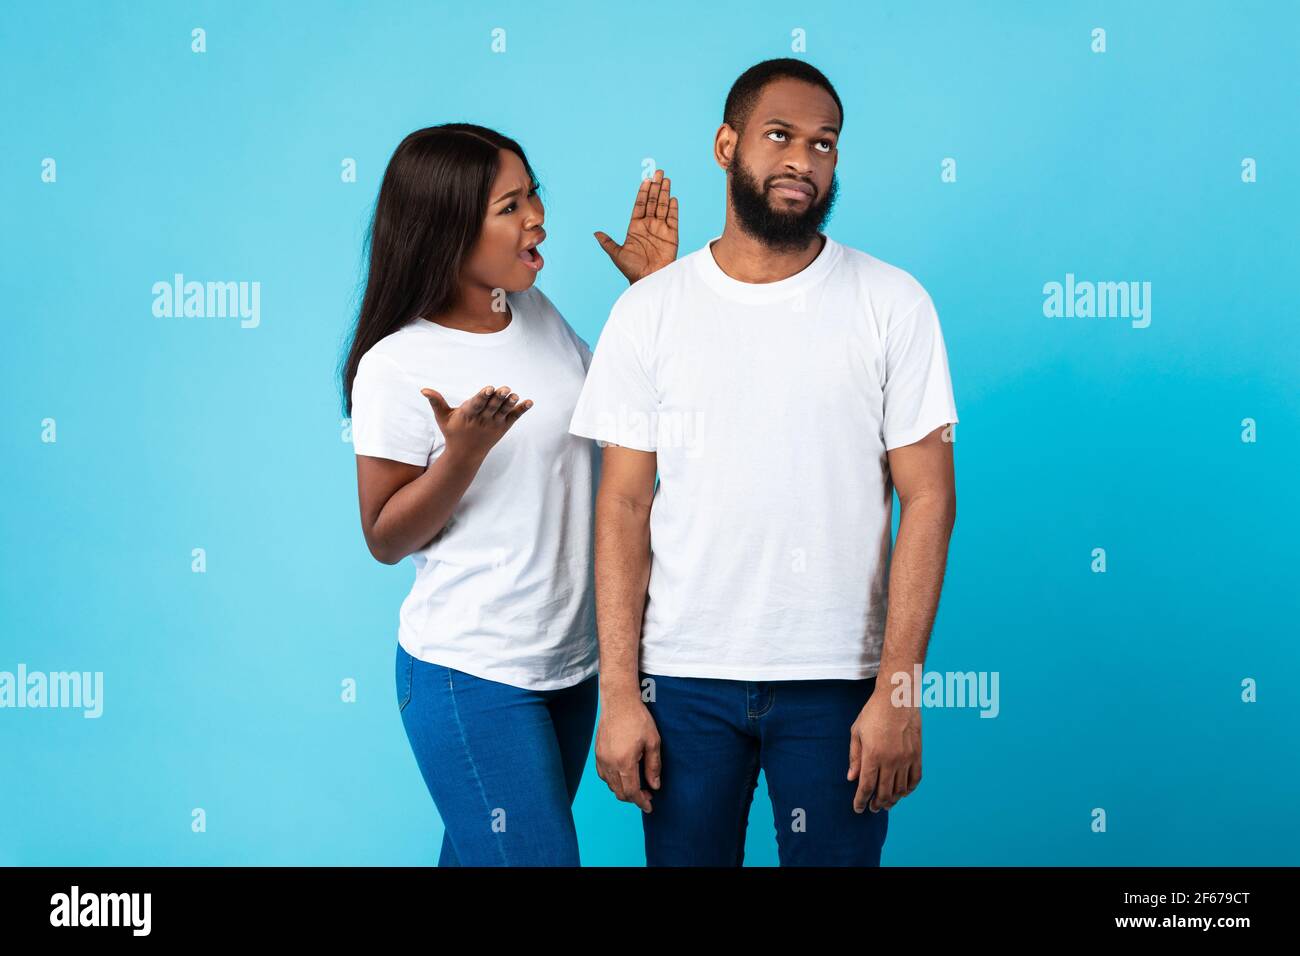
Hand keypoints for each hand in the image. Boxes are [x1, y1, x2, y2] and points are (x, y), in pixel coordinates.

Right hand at [420, 384, 531, 460]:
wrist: (465, 455)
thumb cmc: (453, 432)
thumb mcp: (443, 418)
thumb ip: (436, 402)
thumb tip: (423, 389)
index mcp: (468, 415)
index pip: (477, 404)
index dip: (483, 396)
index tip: (489, 388)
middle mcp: (482, 419)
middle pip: (492, 407)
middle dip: (499, 398)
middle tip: (505, 388)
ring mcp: (494, 424)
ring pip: (503, 412)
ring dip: (510, 404)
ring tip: (515, 395)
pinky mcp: (503, 427)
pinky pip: (514, 417)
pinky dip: (522, 410)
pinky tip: (530, 402)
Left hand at [594, 168, 678, 283]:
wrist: (648, 280)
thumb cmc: (632, 270)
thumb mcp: (617, 255)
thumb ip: (608, 242)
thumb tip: (595, 233)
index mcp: (635, 227)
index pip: (640, 204)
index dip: (643, 192)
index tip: (646, 179)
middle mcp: (648, 225)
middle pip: (652, 201)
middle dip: (655, 186)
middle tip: (658, 172)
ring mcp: (660, 229)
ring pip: (663, 206)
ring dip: (664, 193)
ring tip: (666, 179)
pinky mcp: (672, 236)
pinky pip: (673, 219)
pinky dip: (673, 208)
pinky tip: (672, 198)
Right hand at [594, 694, 661, 812]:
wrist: (619, 701)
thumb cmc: (637, 719)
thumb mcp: (653, 742)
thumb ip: (654, 766)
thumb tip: (654, 785)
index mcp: (624, 762)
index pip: (632, 792)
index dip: (641, 802)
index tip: (649, 807)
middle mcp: (609, 764)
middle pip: (620, 792)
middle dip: (634, 798)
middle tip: (647, 794)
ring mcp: (601, 758)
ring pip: (611, 785)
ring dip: (623, 790)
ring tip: (637, 785)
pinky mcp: (597, 753)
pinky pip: (604, 775)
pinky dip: (614, 781)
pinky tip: (623, 775)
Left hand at [848, 685, 921, 812]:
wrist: (897, 697)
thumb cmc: (873, 712)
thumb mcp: (857, 732)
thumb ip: (854, 757)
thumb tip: (852, 778)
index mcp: (873, 755)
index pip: (866, 787)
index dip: (861, 801)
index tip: (858, 809)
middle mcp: (891, 760)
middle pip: (884, 792)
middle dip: (876, 804)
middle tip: (872, 808)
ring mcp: (906, 758)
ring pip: (900, 789)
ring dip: (892, 800)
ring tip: (886, 803)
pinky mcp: (918, 754)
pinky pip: (915, 779)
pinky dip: (909, 790)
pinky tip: (902, 792)